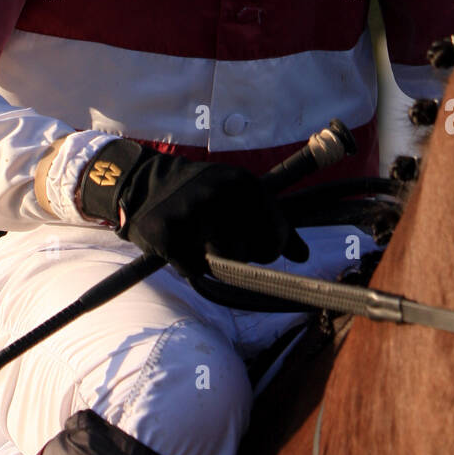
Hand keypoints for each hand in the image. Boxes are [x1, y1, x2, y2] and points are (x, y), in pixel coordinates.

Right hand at [116, 150, 308, 278]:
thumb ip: (275, 226)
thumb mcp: (242, 198)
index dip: (263, 251)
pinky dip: (187, 264)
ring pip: (219, 267)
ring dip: (210, 262)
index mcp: (245, 184)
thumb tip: (304, 256)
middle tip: (214, 236)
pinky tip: (179, 243)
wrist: (148, 184)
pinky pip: (191, 270)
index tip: (246, 239)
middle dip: (233, 257)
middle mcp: (221, 195)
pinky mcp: (168, 231)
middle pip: (246, 258)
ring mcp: (193, 212)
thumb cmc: (204, 195)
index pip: (273, 243)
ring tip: (198, 239)